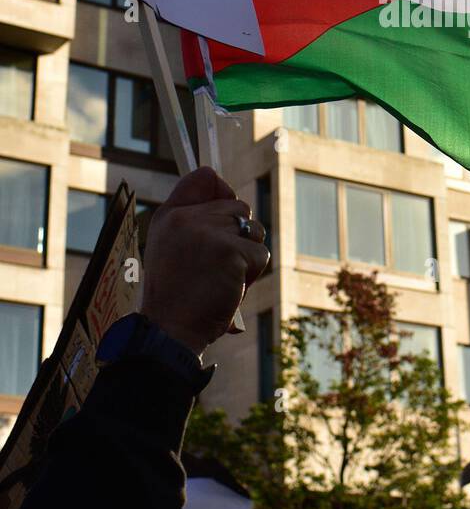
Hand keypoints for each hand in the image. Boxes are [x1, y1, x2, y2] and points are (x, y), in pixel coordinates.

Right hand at [142, 167, 269, 355]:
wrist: (170, 331)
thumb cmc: (176, 297)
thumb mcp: (171, 249)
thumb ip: (195, 220)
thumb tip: (229, 194)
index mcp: (170, 215)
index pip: (202, 178)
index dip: (220, 189)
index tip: (224, 199)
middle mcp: (186, 217)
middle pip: (238, 207)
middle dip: (238, 237)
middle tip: (217, 267)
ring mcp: (208, 232)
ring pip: (253, 230)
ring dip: (247, 257)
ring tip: (221, 279)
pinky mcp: (230, 251)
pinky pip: (260, 253)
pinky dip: (251, 275)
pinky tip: (228, 289)